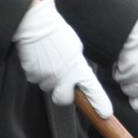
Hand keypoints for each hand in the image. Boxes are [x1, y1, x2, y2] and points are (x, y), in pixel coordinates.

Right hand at [13, 0, 111, 116]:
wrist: (34, 24)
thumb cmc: (56, 32)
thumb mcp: (75, 47)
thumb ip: (78, 65)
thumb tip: (78, 75)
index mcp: (77, 68)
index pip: (92, 90)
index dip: (99, 103)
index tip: (105, 113)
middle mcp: (63, 76)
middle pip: (63, 99)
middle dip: (63, 93)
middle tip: (62, 81)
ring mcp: (46, 78)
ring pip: (48, 87)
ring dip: (50, 78)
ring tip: (49, 59)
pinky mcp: (32, 75)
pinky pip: (36, 79)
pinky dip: (38, 72)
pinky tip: (39, 58)